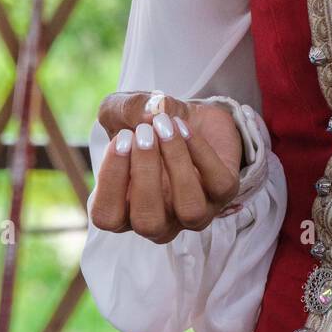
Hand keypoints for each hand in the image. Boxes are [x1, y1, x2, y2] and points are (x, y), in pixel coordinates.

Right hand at [89, 92, 242, 242]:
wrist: (189, 117)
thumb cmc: (148, 126)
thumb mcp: (125, 110)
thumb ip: (124, 109)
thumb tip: (147, 114)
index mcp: (125, 210)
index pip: (108, 217)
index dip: (112, 181)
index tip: (121, 139)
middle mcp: (159, 220)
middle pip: (148, 221)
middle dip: (145, 173)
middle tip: (144, 133)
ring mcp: (193, 212)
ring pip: (189, 209)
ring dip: (176, 163)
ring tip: (167, 126)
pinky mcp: (224, 193)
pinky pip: (218, 184)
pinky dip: (201, 152)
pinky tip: (186, 126)